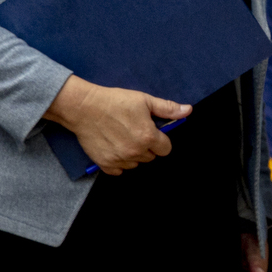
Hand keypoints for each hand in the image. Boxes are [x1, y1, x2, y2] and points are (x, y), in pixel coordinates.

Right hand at [44, 75, 189, 173]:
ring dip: (133, 155)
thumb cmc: (115, 101)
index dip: (161, 140)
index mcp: (148, 137)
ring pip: (135, 164)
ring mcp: (119, 159)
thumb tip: (188, 110)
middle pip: (150, 157)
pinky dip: (118, 162)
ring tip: (123, 138)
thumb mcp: (145, 100)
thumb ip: (168, 108)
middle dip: (147, 147)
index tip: (152, 132)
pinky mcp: (105, 164)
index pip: (166, 149)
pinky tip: (114, 148)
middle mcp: (135, 152)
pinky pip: (118, 170)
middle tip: (135, 132)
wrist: (83, 107)